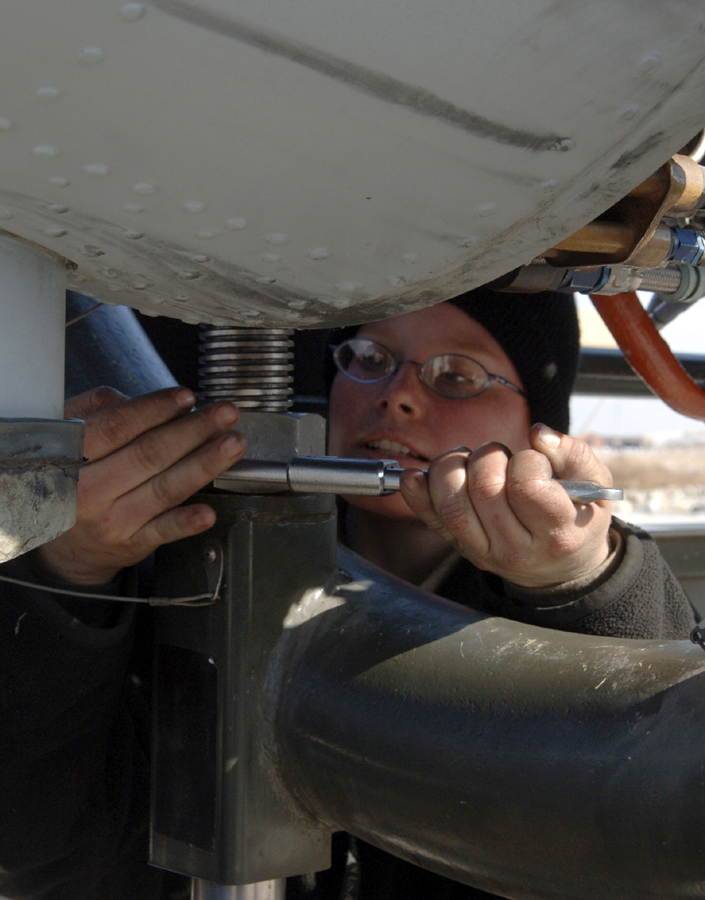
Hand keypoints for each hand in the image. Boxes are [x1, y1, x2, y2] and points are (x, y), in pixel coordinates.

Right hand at [37, 386, 246, 584]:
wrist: (64, 542)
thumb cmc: (74, 478)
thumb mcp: (67, 437)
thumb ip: (100, 410)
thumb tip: (141, 400)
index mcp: (71, 457)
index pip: (118, 426)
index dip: (155, 409)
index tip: (187, 397)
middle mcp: (89, 490)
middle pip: (149, 454)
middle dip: (193, 430)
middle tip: (226, 414)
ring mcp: (111, 519)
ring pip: (164, 488)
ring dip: (204, 464)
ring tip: (232, 444)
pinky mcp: (131, 543)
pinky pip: (163, 531)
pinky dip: (186, 521)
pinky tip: (208, 511)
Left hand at [400, 424, 612, 588]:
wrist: (560, 568)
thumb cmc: (577, 518)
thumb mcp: (595, 487)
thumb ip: (575, 454)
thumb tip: (538, 433)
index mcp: (557, 534)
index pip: (528, 487)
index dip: (527, 461)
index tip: (533, 462)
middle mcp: (517, 549)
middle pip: (485, 490)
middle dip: (488, 457)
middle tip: (500, 457)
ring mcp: (484, 552)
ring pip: (452, 504)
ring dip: (453, 468)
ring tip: (469, 462)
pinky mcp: (459, 547)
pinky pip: (430, 520)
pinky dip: (417, 493)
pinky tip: (417, 476)